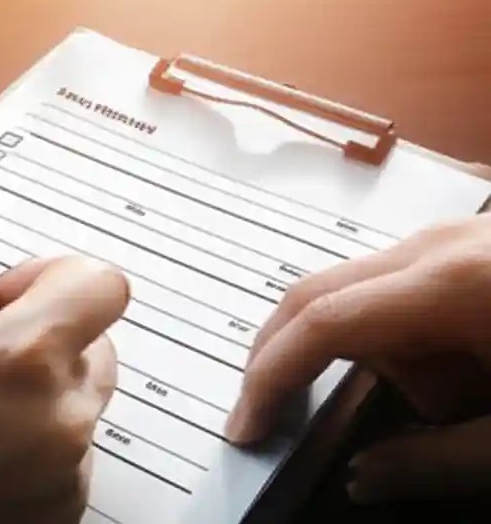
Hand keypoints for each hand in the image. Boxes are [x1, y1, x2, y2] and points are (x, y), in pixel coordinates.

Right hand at [0, 234, 128, 523]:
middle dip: (35, 333)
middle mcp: (57, 422)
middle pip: (93, 341)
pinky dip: (22, 443)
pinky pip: (60, 454)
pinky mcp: (54, 516)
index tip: (0, 298)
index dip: (47, 277)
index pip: (98, 283)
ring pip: (74, 400)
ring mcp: (62, 478)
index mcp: (16, 361)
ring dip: (28, 391)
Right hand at [228, 205, 490, 503]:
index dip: (270, 376)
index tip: (245, 425)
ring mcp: (452, 236)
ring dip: (371, 350)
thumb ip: (438, 462)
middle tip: (274, 414)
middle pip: (318, 293)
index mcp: (449, 287)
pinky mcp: (468, 241)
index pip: (322, 323)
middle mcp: (437, 246)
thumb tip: (362, 477)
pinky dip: (402, 330)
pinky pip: (398, 282)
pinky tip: (467, 364)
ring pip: (358, 290)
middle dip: (291, 358)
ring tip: (458, 396)